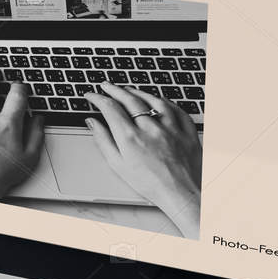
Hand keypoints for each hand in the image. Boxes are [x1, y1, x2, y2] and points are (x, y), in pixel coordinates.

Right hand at [84, 83, 201, 236]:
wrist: (180, 193)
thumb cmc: (149, 184)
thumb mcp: (118, 165)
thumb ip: (103, 141)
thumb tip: (93, 123)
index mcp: (131, 137)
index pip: (110, 108)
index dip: (98, 98)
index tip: (91, 95)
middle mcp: (151, 127)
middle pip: (130, 99)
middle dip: (115, 90)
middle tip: (106, 86)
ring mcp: (170, 126)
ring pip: (153, 100)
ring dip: (138, 92)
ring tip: (129, 90)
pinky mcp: (186, 130)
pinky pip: (176, 108)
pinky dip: (165, 102)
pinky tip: (159, 100)